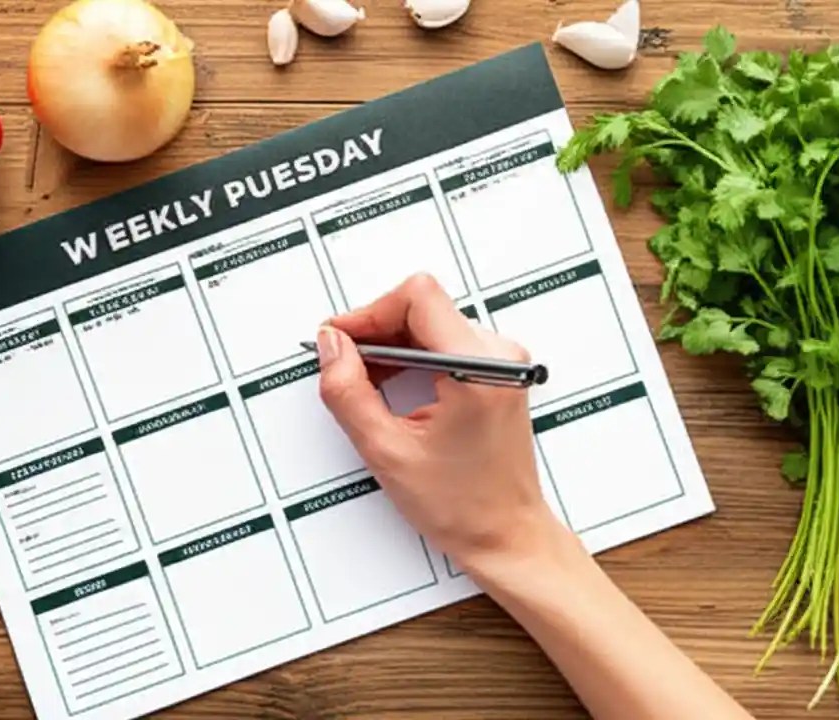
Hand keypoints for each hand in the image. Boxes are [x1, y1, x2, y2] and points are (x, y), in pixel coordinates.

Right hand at [316, 274, 573, 574]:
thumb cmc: (463, 507)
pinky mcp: (496, 373)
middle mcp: (498, 356)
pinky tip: (390, 386)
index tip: (339, 338)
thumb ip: (348, 392)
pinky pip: (444, 342)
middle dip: (375, 331)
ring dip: (391, 346)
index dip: (368, 313)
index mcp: (478, 369)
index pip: (418, 297)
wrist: (507, 536)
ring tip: (365, 383)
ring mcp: (501, 363)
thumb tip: (331, 346)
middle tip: (342, 365)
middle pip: (422, 307)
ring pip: (430, 322)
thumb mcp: (387, 452)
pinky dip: (410, 357)